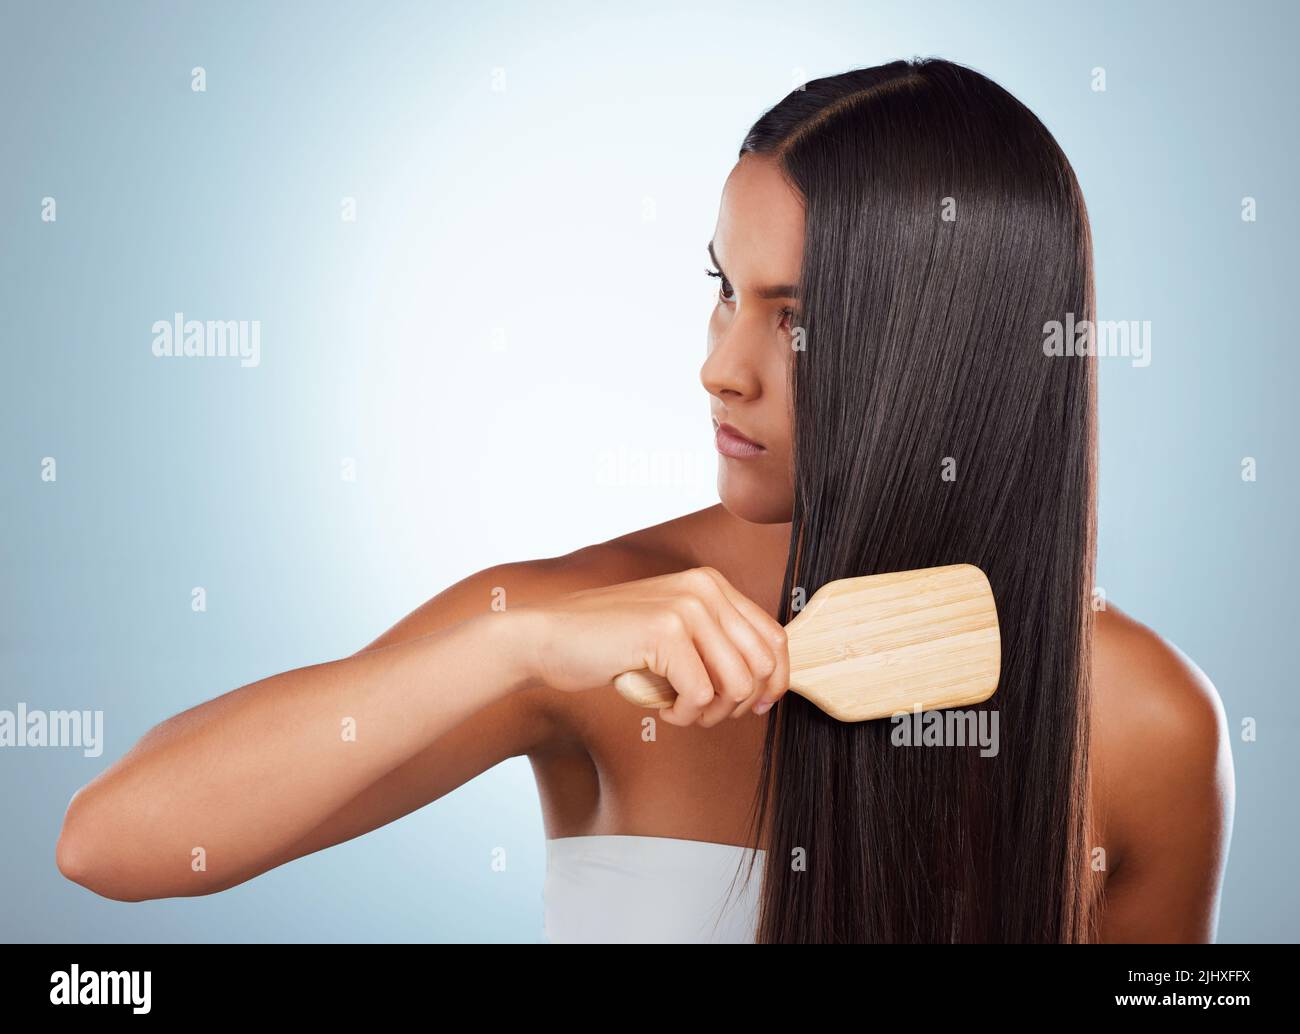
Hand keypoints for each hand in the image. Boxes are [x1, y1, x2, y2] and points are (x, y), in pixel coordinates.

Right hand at [515, 567, 790, 726]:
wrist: (547, 638)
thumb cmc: (608, 644)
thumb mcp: (673, 634)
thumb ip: (715, 645)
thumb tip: (766, 687)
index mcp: (712, 584)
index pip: (775, 638)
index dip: (773, 682)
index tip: (753, 708)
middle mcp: (705, 588)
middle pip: (762, 665)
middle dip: (739, 704)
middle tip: (702, 713)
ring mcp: (686, 606)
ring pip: (736, 684)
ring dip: (710, 713)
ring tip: (679, 711)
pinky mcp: (664, 631)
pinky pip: (700, 694)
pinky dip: (684, 714)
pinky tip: (660, 708)